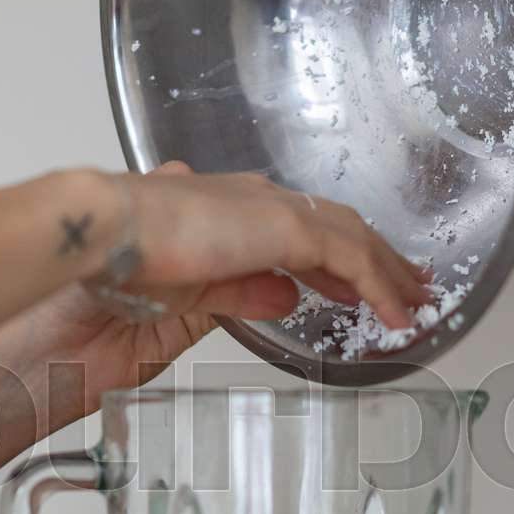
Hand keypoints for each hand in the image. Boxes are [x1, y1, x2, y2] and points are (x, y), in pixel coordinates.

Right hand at [102, 161, 430, 329]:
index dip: (332, 255)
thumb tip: (286, 298)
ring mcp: (270, 210)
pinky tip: (398, 313)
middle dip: (375, 257)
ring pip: (352, 238)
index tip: (353, 280)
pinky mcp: (285, 228)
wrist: (97, 237)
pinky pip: (351, 259)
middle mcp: (252, 201)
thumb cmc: (113, 266)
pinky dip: (380, 286)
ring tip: (416, 301)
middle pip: (335, 227)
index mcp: (225, 210)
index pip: (297, 229)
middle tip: (408, 282)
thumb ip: (241, 293)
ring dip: (388, 271)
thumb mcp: (189, 293)